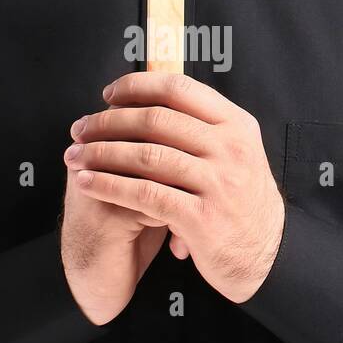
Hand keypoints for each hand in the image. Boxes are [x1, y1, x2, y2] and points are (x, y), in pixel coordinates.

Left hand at [64, 73, 284, 303]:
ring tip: (75, 156)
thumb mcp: (237, 153)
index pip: (180, 89)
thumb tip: (148, 98)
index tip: (108, 94)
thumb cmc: (241, 201)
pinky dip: (110, 186)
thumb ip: (202, 127)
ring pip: (145, 157)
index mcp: (237, 125)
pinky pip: (144, 195)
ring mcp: (218, 184)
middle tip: (80, 128)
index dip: (138, 87)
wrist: (268, 255)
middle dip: (108, 122)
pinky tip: (88, 184)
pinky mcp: (202, 219)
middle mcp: (231, 149)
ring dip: (101, 153)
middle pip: (155, 121)